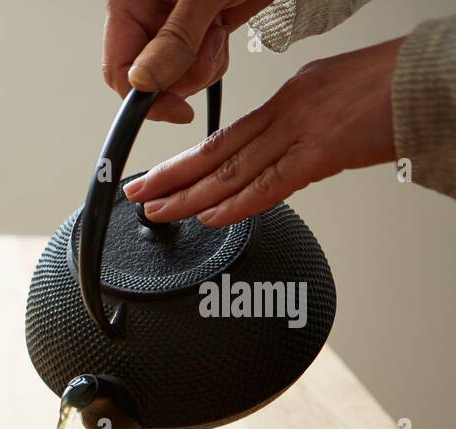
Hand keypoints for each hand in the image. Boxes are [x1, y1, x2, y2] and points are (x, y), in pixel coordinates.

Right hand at [104, 0, 272, 122]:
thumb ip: (175, 39)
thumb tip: (144, 82)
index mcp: (130, 3)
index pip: (119, 68)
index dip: (143, 97)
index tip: (174, 109)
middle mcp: (147, 17)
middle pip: (148, 78)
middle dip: (182, 76)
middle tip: (206, 48)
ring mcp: (172, 26)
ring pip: (176, 77)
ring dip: (204, 65)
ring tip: (218, 29)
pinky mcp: (198, 30)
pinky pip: (198, 66)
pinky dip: (216, 58)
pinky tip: (222, 29)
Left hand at [123, 37, 402, 226]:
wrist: (437, 75)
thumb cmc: (402, 85)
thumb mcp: (342, 99)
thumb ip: (310, 128)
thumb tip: (294, 154)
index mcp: (293, 96)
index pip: (229, 135)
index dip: (189, 159)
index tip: (162, 176)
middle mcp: (290, 110)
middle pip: (218, 151)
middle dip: (172, 177)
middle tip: (139, 195)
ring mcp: (303, 130)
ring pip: (232, 170)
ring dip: (190, 195)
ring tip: (157, 211)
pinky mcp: (324, 152)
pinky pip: (269, 184)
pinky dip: (235, 203)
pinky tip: (208, 216)